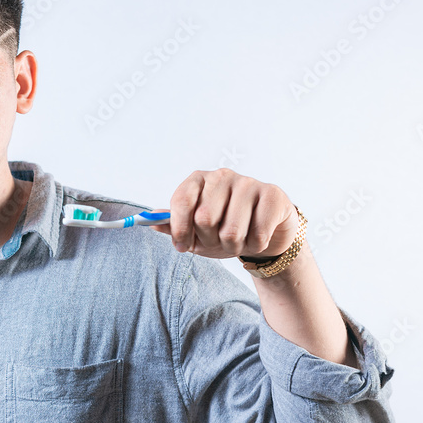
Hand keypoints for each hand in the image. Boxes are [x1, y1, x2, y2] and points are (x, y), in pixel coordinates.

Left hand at [150, 168, 299, 259]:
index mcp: (199, 180)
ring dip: (233, 247)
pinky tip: (257, 237)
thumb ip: (174, 226)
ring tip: (238, 241)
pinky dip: (255, 246)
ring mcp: (249, 183)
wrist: (267, 230)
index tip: (182, 246)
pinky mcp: (272, 194)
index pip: (181, 200)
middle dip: (209, 240)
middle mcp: (222, 176)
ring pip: (232, 231)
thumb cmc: (227, 228)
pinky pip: (258, 234)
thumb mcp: (197, 231)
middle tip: (217, 241)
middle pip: (205, 218)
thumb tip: (150, 221)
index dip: (180, 229)